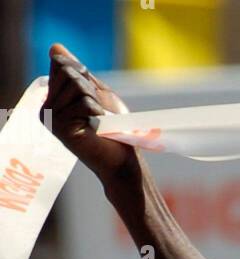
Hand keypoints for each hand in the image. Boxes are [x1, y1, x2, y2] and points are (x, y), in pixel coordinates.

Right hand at [43, 43, 138, 186]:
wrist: (122, 160)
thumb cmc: (114, 129)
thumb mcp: (97, 93)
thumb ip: (77, 71)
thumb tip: (55, 47)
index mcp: (53, 98)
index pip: (61, 64)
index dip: (84, 73)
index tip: (94, 95)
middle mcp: (46, 107)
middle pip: (67, 72)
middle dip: (90, 86)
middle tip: (100, 110)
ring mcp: (51, 118)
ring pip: (75, 86)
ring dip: (95, 99)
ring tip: (100, 119)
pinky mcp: (62, 128)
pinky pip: (82, 103)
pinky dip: (97, 110)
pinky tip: (99, 125)